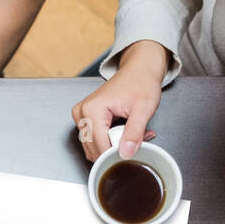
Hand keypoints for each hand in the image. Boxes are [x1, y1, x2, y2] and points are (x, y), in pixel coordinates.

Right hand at [70, 40, 166, 161]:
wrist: (139, 69)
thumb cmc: (141, 82)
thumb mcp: (144, 108)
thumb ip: (135, 133)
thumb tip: (125, 154)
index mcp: (92, 109)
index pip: (99, 147)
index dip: (117, 153)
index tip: (133, 149)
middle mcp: (82, 113)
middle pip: (94, 149)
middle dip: (116, 150)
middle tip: (135, 138)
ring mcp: (80, 116)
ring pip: (93, 148)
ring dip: (113, 147)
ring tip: (129, 134)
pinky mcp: (83, 119)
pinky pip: (93, 141)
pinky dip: (109, 142)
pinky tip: (122, 133)